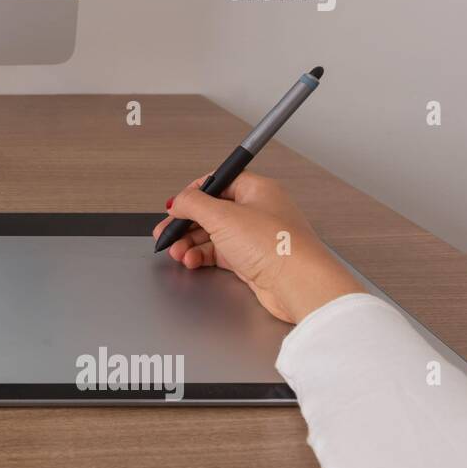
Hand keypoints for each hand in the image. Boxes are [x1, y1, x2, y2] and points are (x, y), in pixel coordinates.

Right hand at [152, 172, 363, 323]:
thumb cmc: (276, 247)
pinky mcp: (251, 260)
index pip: (218, 183)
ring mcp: (254, 237)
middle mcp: (257, 211)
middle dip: (186, 224)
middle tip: (167, 232)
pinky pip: (219, 253)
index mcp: (257, 190)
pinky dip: (202, 256)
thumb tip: (178, 201)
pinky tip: (191, 260)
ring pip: (213, 234)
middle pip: (211, 211)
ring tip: (177, 251)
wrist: (298, 284)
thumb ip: (193, 204)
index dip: (193, 193)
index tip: (175, 206)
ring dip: (191, 243)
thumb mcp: (223, 216)